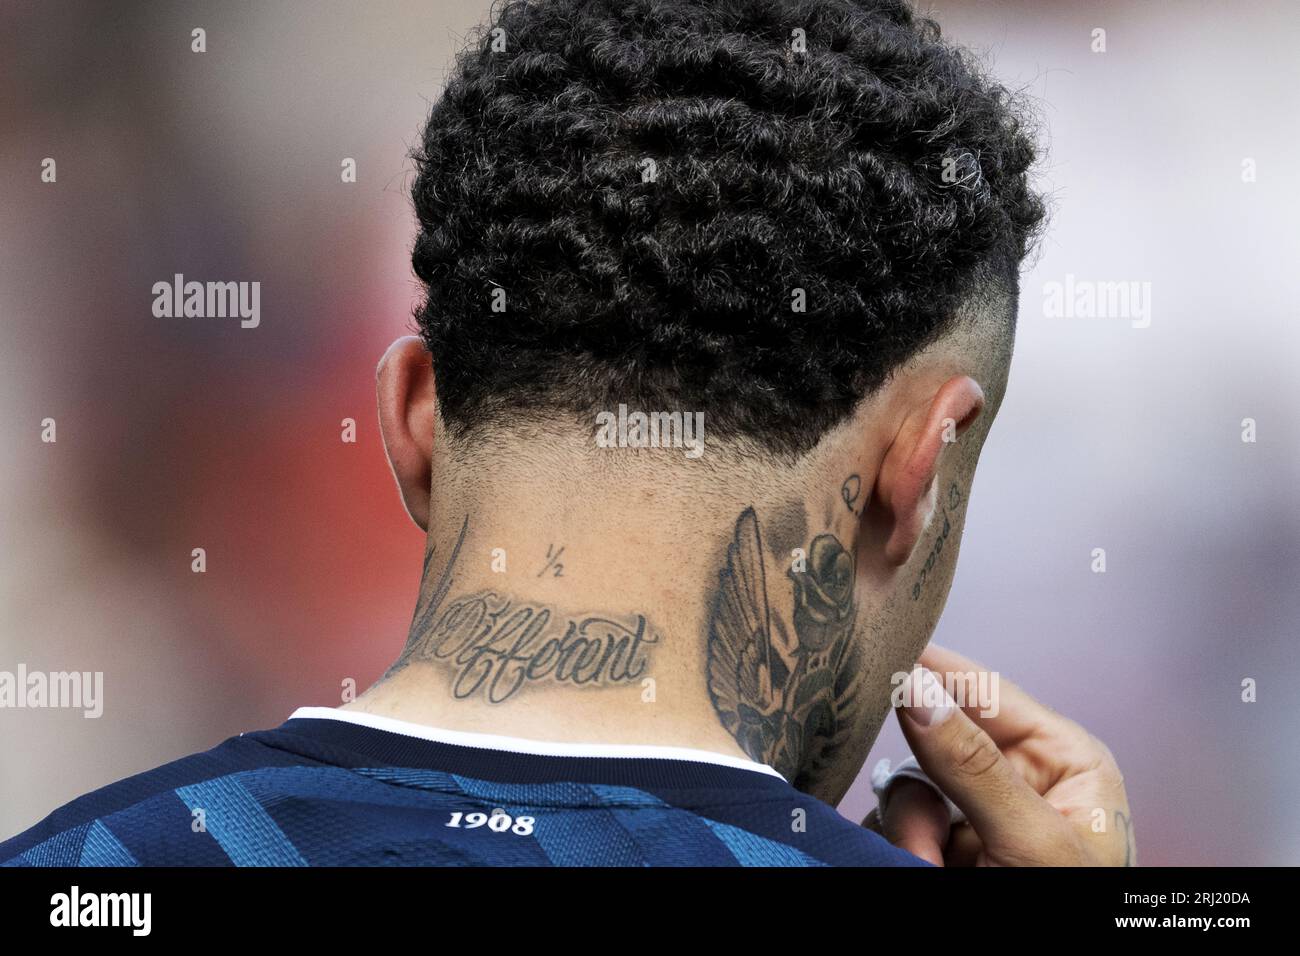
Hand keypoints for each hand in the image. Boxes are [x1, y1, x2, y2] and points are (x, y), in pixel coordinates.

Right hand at [863, 644, 1134, 865]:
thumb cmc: (1072, 914)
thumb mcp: (1031, 841)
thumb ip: (972, 764)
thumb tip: (918, 688)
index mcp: (1063, 758)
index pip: (987, 690)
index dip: (933, 668)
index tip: (881, 649)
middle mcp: (1020, 777)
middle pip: (935, 740)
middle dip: (922, 789)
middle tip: (924, 832)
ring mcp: (981, 814)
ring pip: (910, 787)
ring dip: (911, 832)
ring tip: (931, 870)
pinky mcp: (950, 847)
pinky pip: (900, 823)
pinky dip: (902, 849)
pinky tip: (920, 870)